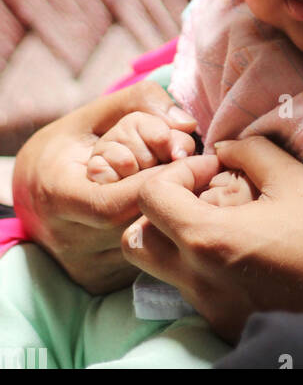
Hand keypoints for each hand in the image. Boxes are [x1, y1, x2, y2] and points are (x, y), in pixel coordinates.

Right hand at [12, 81, 197, 293]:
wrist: (35, 189)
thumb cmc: (71, 145)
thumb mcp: (98, 112)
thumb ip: (140, 102)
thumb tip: (185, 126)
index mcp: (56, 195)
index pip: (113, 203)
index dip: (155, 179)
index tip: (183, 154)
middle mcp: (67, 239)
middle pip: (136, 219)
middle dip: (167, 185)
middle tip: (184, 162)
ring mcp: (83, 266)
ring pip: (145, 239)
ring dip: (169, 207)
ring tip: (171, 181)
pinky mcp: (99, 282)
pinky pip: (144, 256)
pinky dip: (162, 227)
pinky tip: (163, 204)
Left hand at [121, 137, 302, 342]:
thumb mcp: (293, 177)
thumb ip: (250, 151)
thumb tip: (223, 147)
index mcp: (208, 239)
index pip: (149, 198)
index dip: (177, 173)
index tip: (214, 171)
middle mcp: (198, 279)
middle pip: (137, 241)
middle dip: (160, 212)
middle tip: (203, 196)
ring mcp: (210, 308)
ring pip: (163, 268)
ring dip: (181, 239)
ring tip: (227, 223)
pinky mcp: (225, 324)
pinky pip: (194, 290)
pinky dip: (204, 265)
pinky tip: (246, 253)